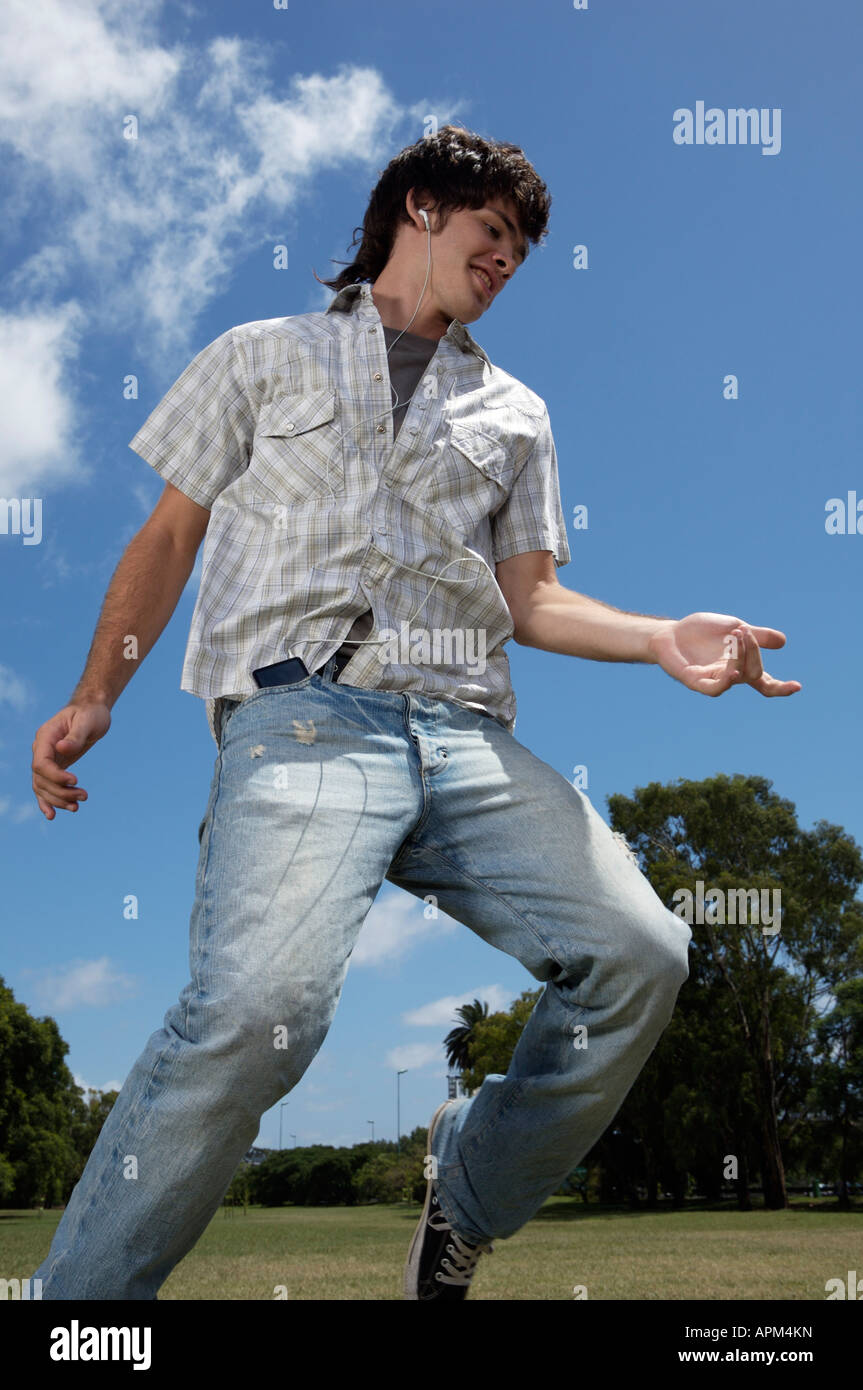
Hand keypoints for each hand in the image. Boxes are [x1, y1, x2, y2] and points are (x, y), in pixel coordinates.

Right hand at [32, 702, 111, 819]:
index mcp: (46, 737)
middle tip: (84, 796)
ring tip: (77, 806)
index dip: (55, 776)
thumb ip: (75, 736)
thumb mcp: (87, 722)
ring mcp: (46, 759)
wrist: (92, 711)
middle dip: (60, 792)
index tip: (75, 781)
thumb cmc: (91, 713)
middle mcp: (41, 749)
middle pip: (41, 779)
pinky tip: (53, 815)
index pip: (41, 763)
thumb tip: (62, 749)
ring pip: (43, 787)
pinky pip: (46, 786)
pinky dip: (48, 801)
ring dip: (58, 799)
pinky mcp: (55, 766)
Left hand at [646, 612, 801, 697]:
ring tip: (738, 638)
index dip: (781, 687)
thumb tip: (783, 642)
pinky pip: (714, 688)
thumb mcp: (734, 627)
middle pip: (753, 674)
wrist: (671, 632)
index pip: (765, 682)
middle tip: (744, 632)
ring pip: (737, 678)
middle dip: (754, 652)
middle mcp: (730, 676)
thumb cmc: (702, 632)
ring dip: (742, 660)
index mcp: (742, 666)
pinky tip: (732, 672)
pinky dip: (725, 683)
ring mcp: (713, 679)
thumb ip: (757, 636)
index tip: (798, 686)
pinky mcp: (695, 681)